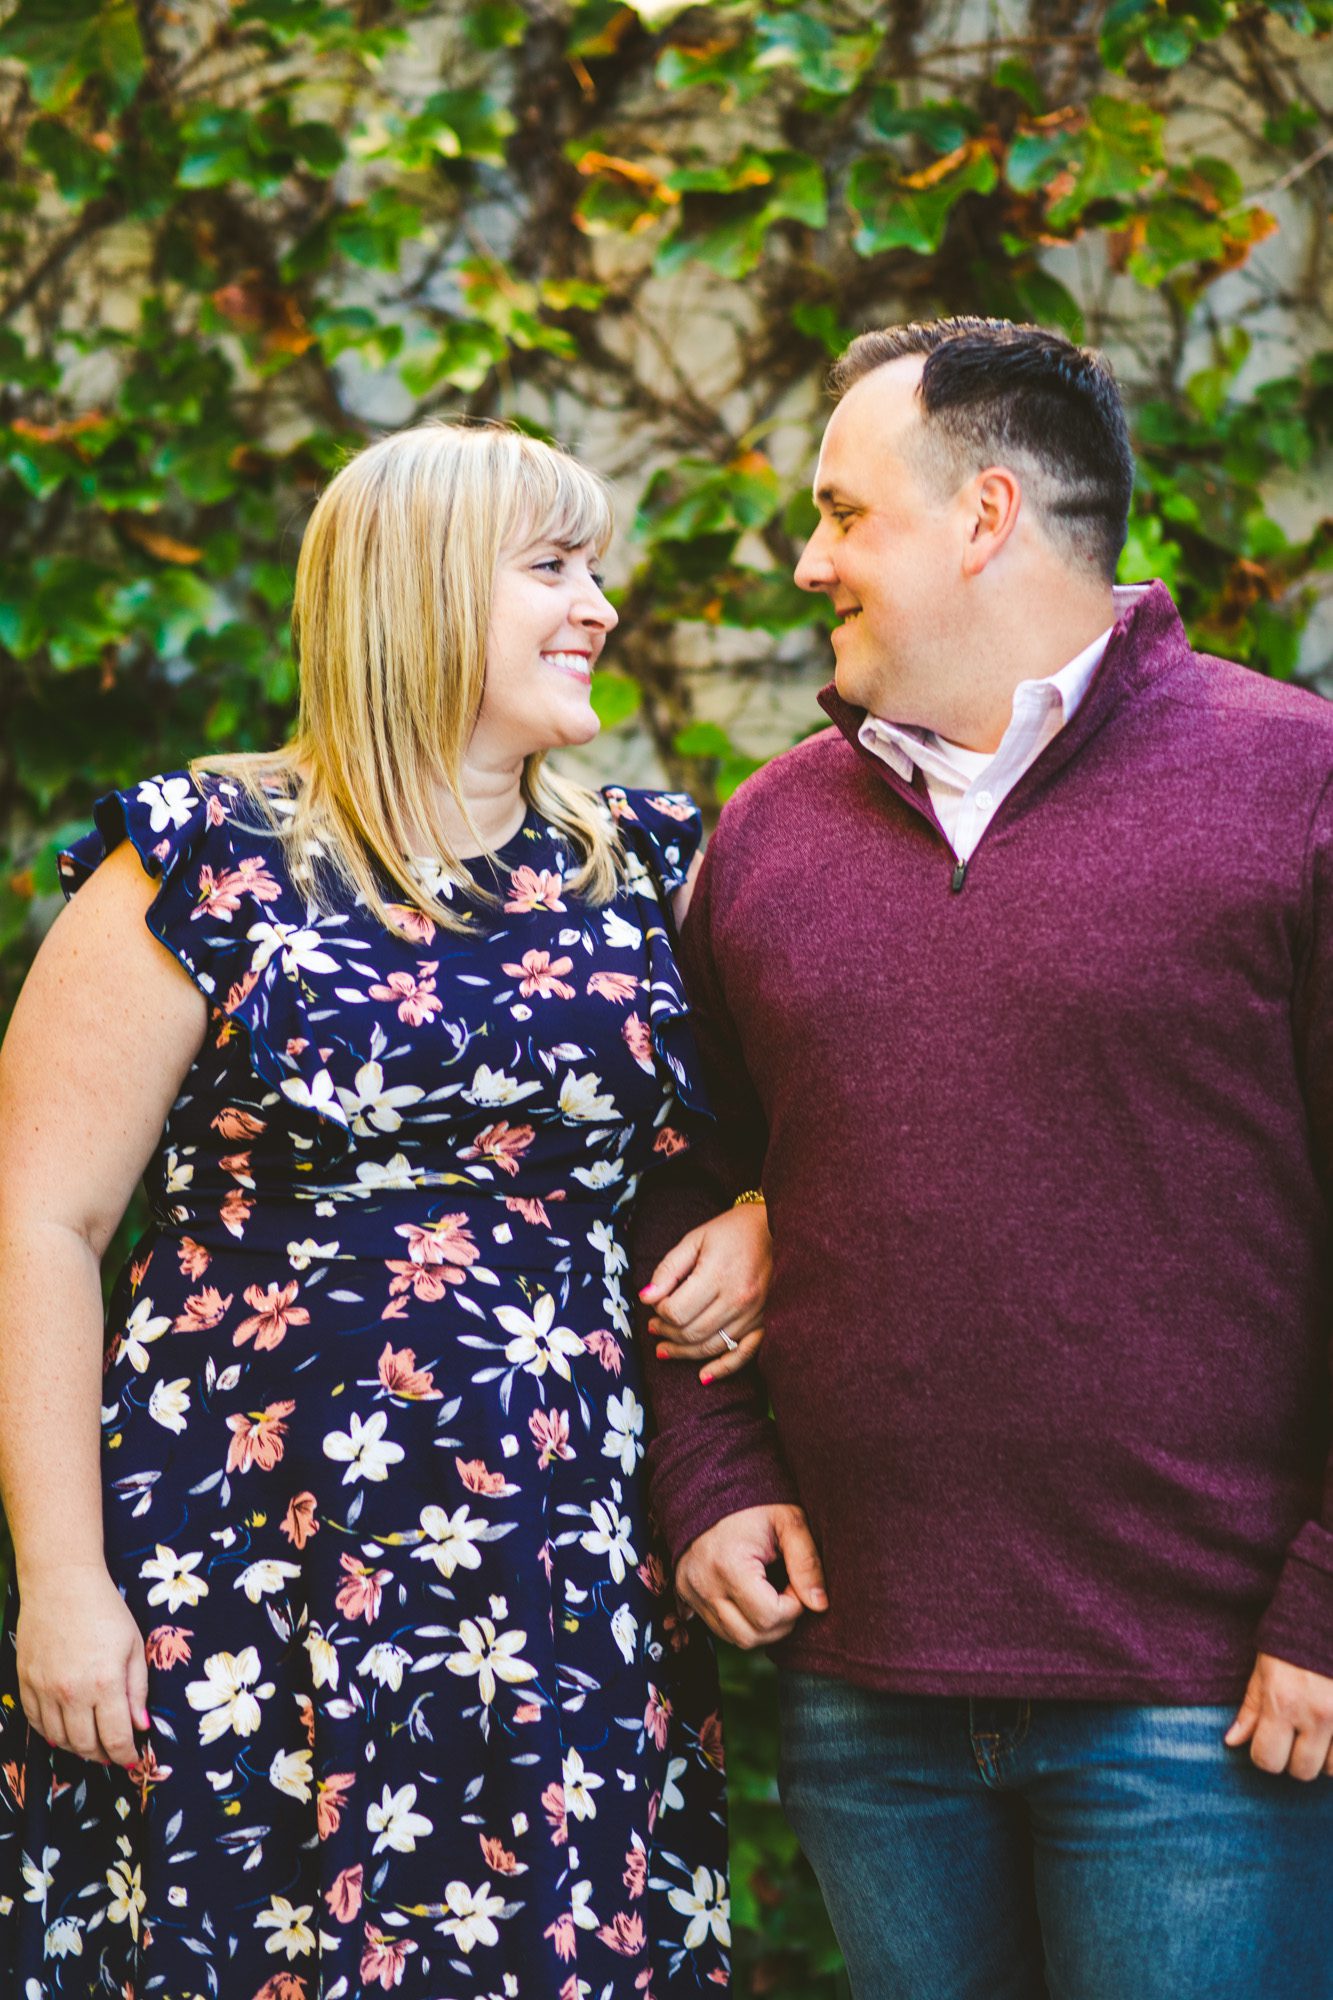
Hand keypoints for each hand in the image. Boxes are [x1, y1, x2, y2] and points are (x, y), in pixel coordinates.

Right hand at [16, 1562, 148, 1766]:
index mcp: (105, 1683)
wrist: (61, 1583)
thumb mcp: (133, 1645)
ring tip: (91, 1743)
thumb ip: (138, 1690)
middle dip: (102, 1756)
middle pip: (85, 1745)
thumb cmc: (105, 1610)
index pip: (115, 1738)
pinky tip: (64, 1730)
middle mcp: (72, 1693)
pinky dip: (51, 1734)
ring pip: (59, 1739)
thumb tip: (140, 1726)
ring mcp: (44, 1690)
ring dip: (77, 1748)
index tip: (132, 1759)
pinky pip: (36, 1723)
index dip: (125, 1755)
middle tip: (113, 1753)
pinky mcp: (25, 1683)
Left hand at [641, 1201, 771, 1381]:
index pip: (677, 1311)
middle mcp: (737, 1299)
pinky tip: (703, 1376)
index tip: (656, 1304)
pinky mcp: (765, 1322)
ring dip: (684, 1352)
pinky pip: (743, 1354)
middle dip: (666, 1333)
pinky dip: (722, 1368)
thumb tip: (645, 1298)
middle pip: (691, 1332)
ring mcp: (754, 1314)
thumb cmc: (731, 1232)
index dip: (659, 1312)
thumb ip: (668, 1269)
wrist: (775, 1229)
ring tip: (664, 1347)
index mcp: (717, 1276)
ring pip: (711, 1347)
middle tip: (653, 1327)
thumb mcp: (695, 1239)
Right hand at [676, 1502, 826, 1647]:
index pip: (769, 1617)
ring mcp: (690, 1591)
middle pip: (749, 1637)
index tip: (796, 1582)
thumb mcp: (789, 1521)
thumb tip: (819, 1605)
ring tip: (768, 1591)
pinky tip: (748, 1596)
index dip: (794, 1607)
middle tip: (787, 1590)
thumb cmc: (753, 1500)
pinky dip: (738, 1621)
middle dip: (779, 1623)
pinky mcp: (684, 1594)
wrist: (710, 1484)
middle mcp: (703, 1584)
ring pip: (732, 1638)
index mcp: (729, 1565)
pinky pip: (715, 1627)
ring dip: (759, 1625)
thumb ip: (807, 1562)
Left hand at [1225, 1652, 1332, 1778]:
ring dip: (1324, 1758)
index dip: (1264, 1754)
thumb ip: (1251, 1708)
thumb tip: (1232, 1742)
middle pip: (1302, 1771)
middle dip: (1294, 1758)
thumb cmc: (1291, 1640)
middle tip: (1296, 1737)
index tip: (1269, 1741)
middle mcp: (1316, 1716)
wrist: (1326, 1615)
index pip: (1267, 1759)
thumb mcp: (1264, 1668)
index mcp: (1283, 1702)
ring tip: (1320, 1734)